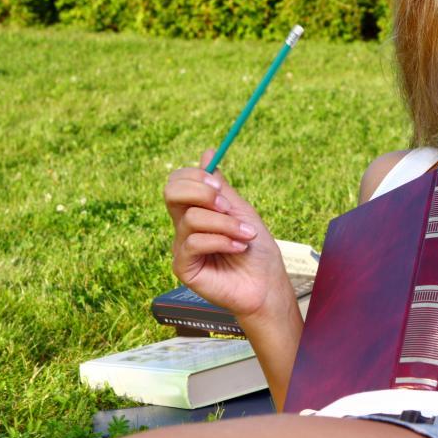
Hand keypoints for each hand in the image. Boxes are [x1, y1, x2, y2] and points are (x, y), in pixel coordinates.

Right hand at [164, 150, 291, 320]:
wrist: (266, 284)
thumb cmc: (257, 251)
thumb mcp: (241, 211)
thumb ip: (222, 187)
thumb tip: (207, 152)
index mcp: (196, 210)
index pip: (178, 182)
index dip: (196, 176)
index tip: (220, 186)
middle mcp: (184, 227)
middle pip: (171, 192)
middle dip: (202, 192)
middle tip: (227, 205)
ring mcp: (181, 247)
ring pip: (191, 218)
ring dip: (226, 224)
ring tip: (246, 236)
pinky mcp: (183, 267)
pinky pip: (194, 242)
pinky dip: (221, 241)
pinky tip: (238, 248)